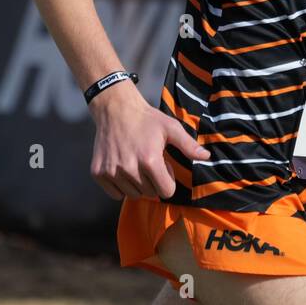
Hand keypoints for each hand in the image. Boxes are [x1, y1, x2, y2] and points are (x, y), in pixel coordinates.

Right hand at [88, 80, 210, 199]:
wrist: (116, 109)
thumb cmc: (147, 119)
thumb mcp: (171, 128)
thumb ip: (188, 145)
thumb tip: (207, 157)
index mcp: (149, 161)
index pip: (165, 192)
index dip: (167, 180)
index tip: (163, 167)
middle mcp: (129, 169)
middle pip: (149, 193)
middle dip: (153, 181)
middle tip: (149, 162)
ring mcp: (112, 172)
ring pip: (132, 194)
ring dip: (137, 184)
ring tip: (136, 164)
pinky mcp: (98, 173)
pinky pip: (115, 194)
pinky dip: (121, 186)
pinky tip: (123, 168)